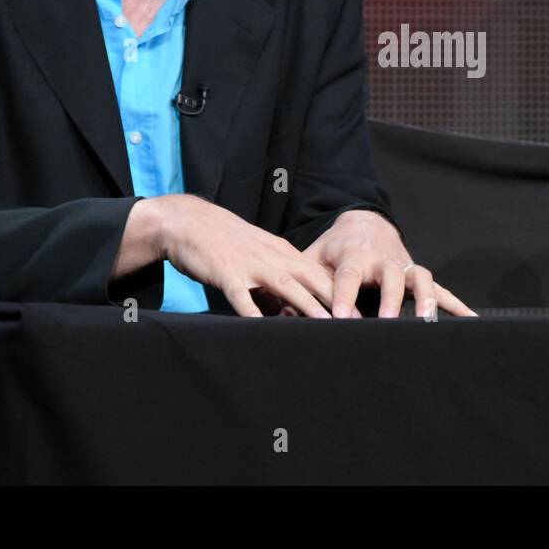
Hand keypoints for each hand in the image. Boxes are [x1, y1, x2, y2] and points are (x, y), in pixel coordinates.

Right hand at [146, 194, 337, 317]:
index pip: (319, 273)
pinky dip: (252, 310)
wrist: (189, 221)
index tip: (360, 312)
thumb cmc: (225, 243)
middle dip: (335, 300)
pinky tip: (261, 326)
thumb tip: (286, 314)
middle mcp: (272, 257)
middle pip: (310, 278)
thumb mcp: (258, 259)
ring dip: (306, 305)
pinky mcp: (226, 273)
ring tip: (325, 326)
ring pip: (285, 285)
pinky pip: (241, 294)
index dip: (341, 292)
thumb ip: (273, 286)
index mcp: (283, 253)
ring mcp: (250, 264)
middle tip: (356, 323)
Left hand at [301, 209, 476, 318]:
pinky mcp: (417, 275)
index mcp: (353, 256)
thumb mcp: (312, 260)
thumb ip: (301, 284)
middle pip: (391, 276)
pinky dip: (456, 305)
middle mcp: (383, 259)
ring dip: (425, 300)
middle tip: (387, 321)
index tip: (338, 317)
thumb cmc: (333, 250)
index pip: (347, 275)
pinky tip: (471, 322)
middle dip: (390, 298)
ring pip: (420, 280)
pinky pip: (440, 290)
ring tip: (427, 322)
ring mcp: (404, 266)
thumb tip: (284, 313)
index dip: (343, 296)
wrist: (363, 224)